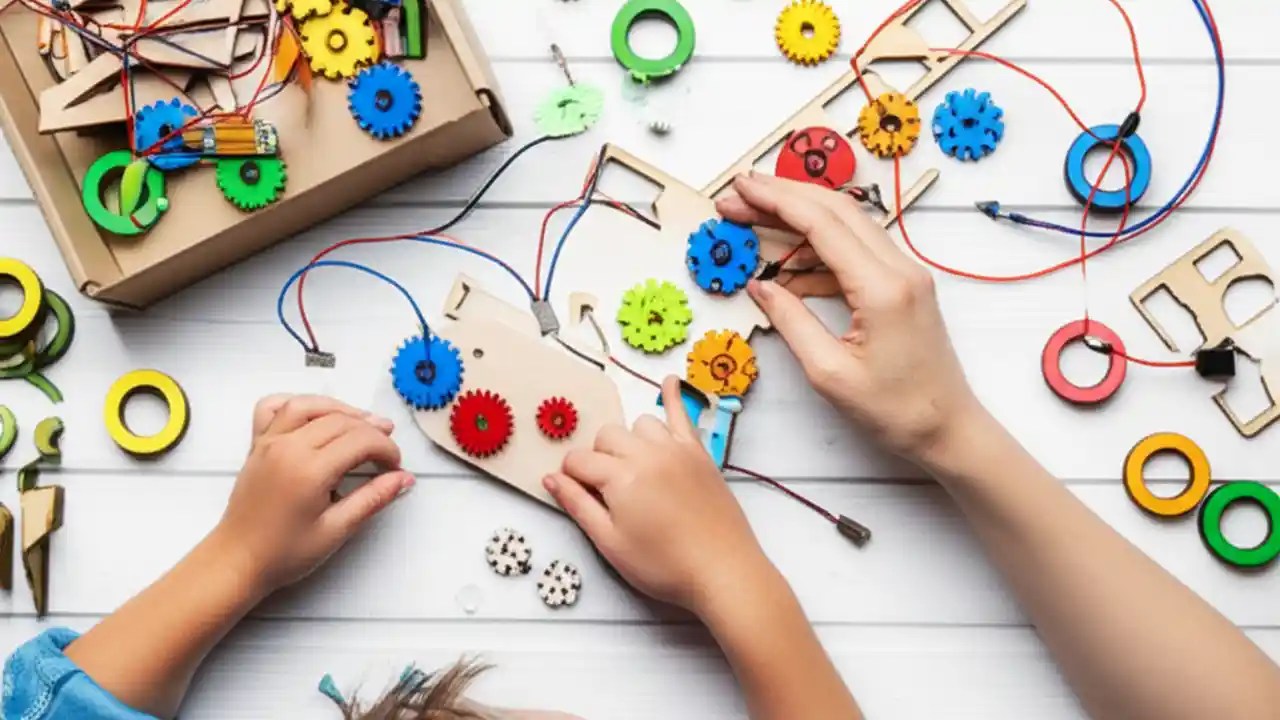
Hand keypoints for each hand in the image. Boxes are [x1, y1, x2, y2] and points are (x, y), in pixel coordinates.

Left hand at [214, 395, 413, 593]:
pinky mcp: (257, 445)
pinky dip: (296, 403)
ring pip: (309, 405)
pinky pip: (273, 407)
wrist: (237, 561)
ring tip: (362, 422)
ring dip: (340, 409)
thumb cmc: (283, 553)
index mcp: (309, 470)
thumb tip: (402, 479)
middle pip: (340, 421)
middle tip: (386, 451)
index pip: (360, 440)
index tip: (395, 466)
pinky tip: (314, 413)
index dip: (386, 448)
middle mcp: (288, 447)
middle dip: (371, 430)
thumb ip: (372, 499)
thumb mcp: (335, 530)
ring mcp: (269, 442)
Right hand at [543, 377, 768, 615]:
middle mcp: (648, 454)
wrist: (722, 571)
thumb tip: (551, 479)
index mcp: (620, 477)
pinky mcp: (700, 454)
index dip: (569, 476)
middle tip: (605, 490)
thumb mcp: (610, 543)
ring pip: (640, 424)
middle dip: (598, 457)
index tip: (573, 491)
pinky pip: (684, 416)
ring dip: (629, 440)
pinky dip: (675, 397)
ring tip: (633, 468)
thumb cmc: (664, 565)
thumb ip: (578, 505)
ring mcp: (677, 450)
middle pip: (607, 437)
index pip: (579, 461)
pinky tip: (669, 381)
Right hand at [717, 173, 981, 464]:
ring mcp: (904, 275)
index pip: (822, 224)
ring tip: (754, 223)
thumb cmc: (896, 411)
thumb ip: (791, 320)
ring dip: (798, 219)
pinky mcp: (901, 287)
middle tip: (738, 196)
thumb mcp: (829, 372)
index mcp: (883, 288)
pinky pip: (854, 252)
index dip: (776, 200)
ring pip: (845, 226)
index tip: (740, 188)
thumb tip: (760, 286)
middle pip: (835, 210)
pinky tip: (787, 267)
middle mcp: (899, 270)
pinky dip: (817, 250)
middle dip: (782, 196)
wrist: (948, 430)